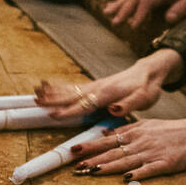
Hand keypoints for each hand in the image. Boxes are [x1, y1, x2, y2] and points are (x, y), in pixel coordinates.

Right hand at [34, 50, 181, 120]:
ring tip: (36, 91)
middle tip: (36, 100)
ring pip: (69, 90)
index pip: (85, 104)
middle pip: (71, 95)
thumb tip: (113, 109)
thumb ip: (128, 104)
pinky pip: (73, 87)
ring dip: (52, 91)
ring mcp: (94, 86)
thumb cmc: (148, 87)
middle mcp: (97, 88)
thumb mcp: (144, 98)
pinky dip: (59, 87)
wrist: (149, 70)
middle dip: (53, 99)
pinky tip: (48, 86)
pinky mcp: (94, 86)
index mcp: (107, 94)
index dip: (69, 110)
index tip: (53, 114)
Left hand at [70, 109, 185, 180]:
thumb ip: (125, 129)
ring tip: (91, 172)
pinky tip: (125, 179)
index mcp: (134, 132)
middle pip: (112, 151)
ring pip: (125, 160)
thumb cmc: (171, 131)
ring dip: (107, 167)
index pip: (106, 140)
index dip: (89, 146)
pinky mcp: (164, 164)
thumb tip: (104, 133)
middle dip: (92, 159)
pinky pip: (148, 170)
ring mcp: (151, 153)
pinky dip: (137, 174)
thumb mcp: (145, 125)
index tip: (72, 151)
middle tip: (74, 166)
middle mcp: (139, 142)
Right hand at [103, 0, 185, 29]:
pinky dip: (118, 3)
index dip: (140, 13)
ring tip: (106, 14)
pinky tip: (107, 8)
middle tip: (116, 23)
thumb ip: (182, 9)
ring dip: (117, 6)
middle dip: (124, 10)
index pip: (149, 0)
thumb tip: (168, 18)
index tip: (133, 26)